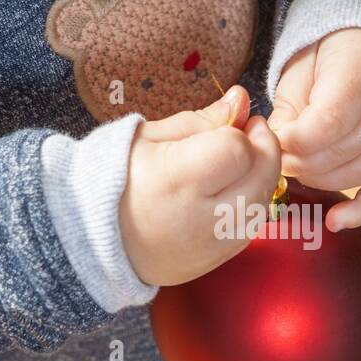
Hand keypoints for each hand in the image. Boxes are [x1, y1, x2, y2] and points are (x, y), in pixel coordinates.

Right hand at [120, 85, 280, 286]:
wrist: (95, 237)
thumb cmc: (118, 178)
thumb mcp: (151, 137)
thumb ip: (202, 120)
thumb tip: (241, 99)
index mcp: (175, 180)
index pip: (237, 150)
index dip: (240, 132)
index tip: (232, 122)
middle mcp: (198, 218)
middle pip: (261, 178)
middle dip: (264, 150)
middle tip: (247, 134)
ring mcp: (210, 246)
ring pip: (262, 205)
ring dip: (260, 178)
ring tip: (234, 163)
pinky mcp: (216, 261)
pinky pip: (250, 228)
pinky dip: (249, 205)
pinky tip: (229, 191)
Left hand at [269, 28, 360, 231]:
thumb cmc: (332, 56)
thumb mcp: (303, 69)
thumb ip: (289, 110)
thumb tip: (274, 151)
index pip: (329, 123)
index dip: (296, 142)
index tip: (276, 141)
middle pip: (343, 153)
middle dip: (303, 163)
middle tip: (281, 159)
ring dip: (322, 182)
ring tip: (299, 172)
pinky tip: (335, 222)